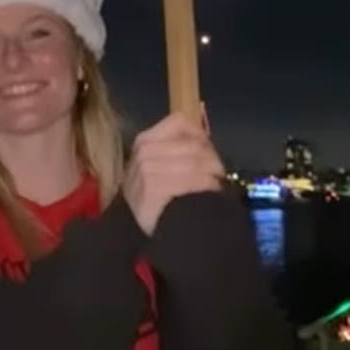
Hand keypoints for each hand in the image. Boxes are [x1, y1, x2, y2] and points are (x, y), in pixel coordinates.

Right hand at [122, 111, 225, 235]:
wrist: (130, 226)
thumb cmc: (149, 193)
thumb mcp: (155, 165)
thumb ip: (175, 149)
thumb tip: (204, 139)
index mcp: (145, 140)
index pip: (179, 122)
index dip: (199, 134)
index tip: (209, 149)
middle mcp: (144, 151)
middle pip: (192, 144)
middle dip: (212, 158)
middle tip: (219, 172)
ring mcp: (147, 169)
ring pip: (195, 162)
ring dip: (213, 173)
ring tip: (217, 182)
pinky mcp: (153, 188)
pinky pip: (191, 180)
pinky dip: (207, 184)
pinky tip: (212, 190)